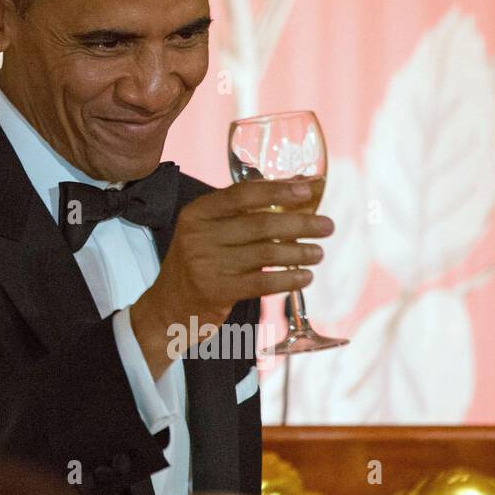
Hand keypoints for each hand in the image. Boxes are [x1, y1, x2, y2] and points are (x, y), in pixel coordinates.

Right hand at [131, 179, 333, 376]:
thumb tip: (295, 187)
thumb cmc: (197, 263)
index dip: (278, 190)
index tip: (307, 190)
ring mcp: (207, 264)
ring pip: (266, 253)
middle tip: (327, 226)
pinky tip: (305, 277)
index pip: (242, 194)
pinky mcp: (217, 291)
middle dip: (300, 224)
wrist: (168, 306)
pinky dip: (289, 279)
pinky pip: (263, 283)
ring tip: (318, 252)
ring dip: (299, 252)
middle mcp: (198, 235)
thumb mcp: (208, 231)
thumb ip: (242, 212)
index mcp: (197, 213)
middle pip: (260, 224)